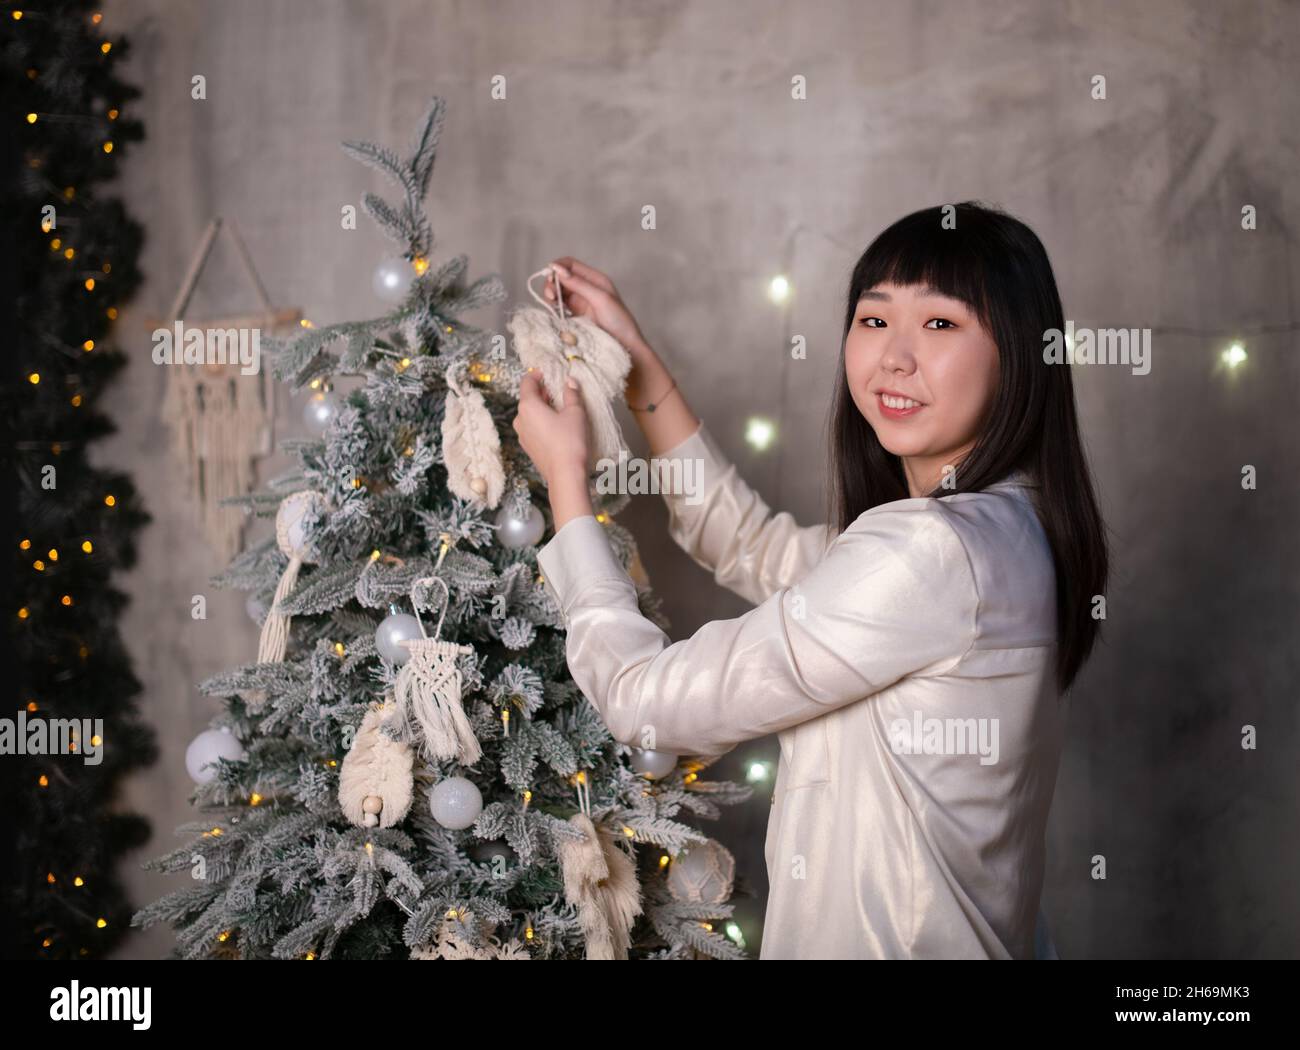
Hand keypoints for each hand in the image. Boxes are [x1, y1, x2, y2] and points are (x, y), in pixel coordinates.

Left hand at [513, 369, 589, 487]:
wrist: (565, 475)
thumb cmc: (570, 441)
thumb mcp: (575, 413)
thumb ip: (571, 394)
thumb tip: (569, 382)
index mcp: (528, 406)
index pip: (527, 382)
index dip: (537, 374)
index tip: (548, 373)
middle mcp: (520, 419)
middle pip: (528, 398)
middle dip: (542, 392)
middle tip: (558, 390)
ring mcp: (522, 435)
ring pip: (529, 414)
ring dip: (542, 408)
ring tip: (560, 409)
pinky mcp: (528, 447)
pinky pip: (532, 428)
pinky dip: (541, 422)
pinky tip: (557, 426)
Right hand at [543, 257, 650, 357]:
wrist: (625, 348)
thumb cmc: (619, 322)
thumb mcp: (600, 298)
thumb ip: (579, 284)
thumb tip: (556, 269)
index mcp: (594, 279)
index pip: (570, 264)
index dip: (557, 267)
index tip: (549, 278)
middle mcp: (586, 289)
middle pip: (560, 278)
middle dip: (551, 284)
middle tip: (550, 296)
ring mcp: (579, 303)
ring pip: (558, 293)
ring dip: (551, 297)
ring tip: (552, 306)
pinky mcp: (575, 318)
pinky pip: (559, 309)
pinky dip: (554, 309)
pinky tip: (555, 314)